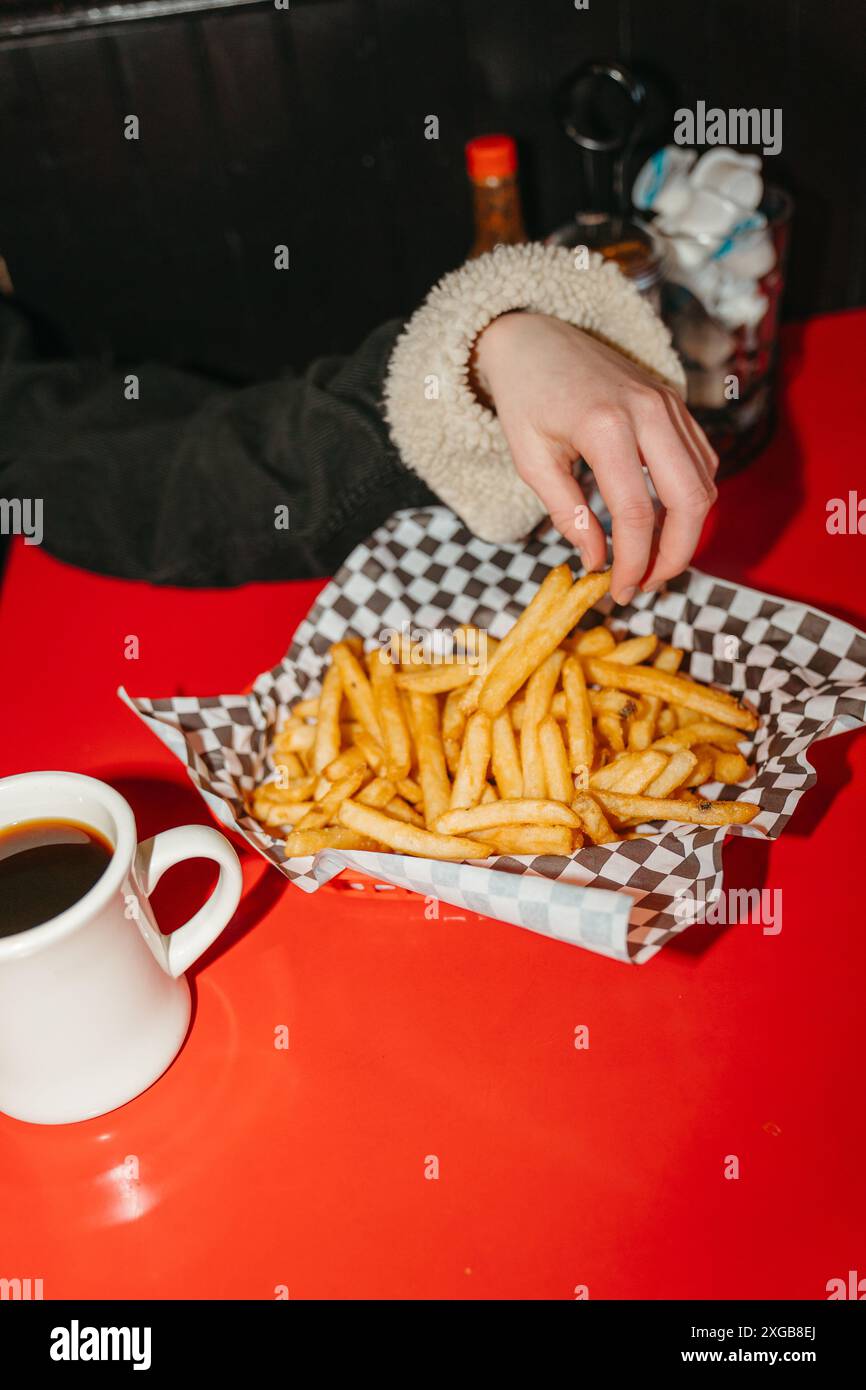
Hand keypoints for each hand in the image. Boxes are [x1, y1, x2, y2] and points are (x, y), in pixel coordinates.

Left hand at [474, 311, 718, 604]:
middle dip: (675, 555)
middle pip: (689, 500)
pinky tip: (662, 523)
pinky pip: (701, 460)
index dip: (633, 562)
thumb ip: (567, 513)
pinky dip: (691, 498)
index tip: (618, 591)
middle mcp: (648, 411)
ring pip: (704, 482)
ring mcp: (668, 403)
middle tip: (646, 585)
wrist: (535, 337)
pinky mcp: (675, 403)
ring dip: (687, 531)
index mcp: (605, 426)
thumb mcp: (531, 460)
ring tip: (652, 561)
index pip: (636, 513)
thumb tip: (597, 560)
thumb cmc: (526, 399)